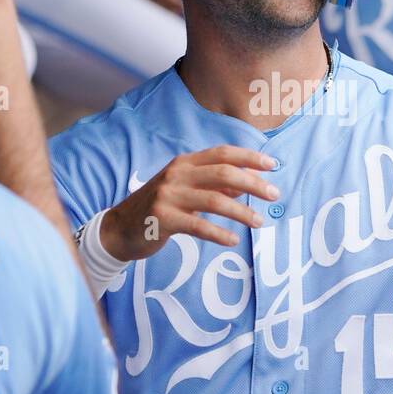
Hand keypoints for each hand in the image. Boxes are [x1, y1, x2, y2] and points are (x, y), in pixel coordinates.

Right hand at [100, 146, 279, 261]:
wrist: (118, 230)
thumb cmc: (159, 208)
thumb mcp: (186, 190)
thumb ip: (215, 185)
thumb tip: (250, 182)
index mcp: (184, 163)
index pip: (222, 153)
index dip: (249, 157)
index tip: (273, 165)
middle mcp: (176, 175)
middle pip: (222, 173)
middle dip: (253, 183)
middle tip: (274, 194)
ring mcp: (168, 196)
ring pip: (215, 200)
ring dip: (241, 211)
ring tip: (258, 222)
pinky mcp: (162, 220)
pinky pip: (199, 226)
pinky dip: (220, 234)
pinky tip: (233, 240)